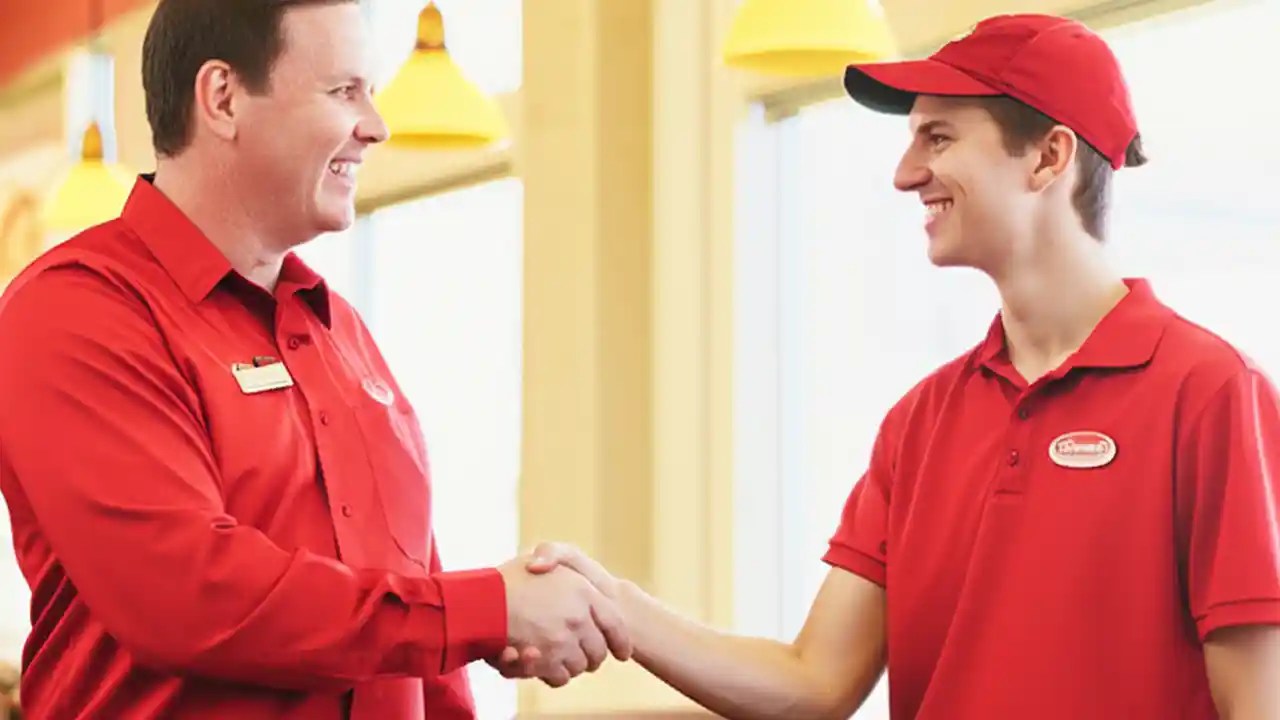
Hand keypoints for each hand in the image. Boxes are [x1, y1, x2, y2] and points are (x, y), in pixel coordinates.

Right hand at [492, 550, 631, 686]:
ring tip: (551, 655)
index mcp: (583, 591)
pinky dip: (551, 674)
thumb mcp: (541, 556)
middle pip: (598, 651)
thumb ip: (559, 560)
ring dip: (569, 665)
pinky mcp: (546, 660)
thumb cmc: (506, 579)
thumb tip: (561, 575)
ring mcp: (562, 640)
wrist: (476, 603)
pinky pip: (559, 677)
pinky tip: (536, 661)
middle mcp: (578, 616)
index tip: (622, 653)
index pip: (615, 623)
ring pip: (579, 667)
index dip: (620, 641)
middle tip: (581, 657)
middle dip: (591, 657)